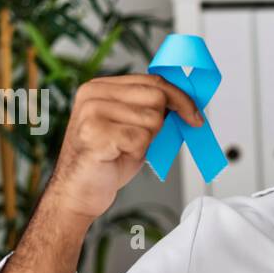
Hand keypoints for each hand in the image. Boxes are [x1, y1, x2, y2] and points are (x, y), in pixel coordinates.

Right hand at [46, 74, 203, 220]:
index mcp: (101, 87)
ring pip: (152, 119)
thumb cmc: (108, 161)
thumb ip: (151, 111)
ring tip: (124, 149)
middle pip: (157, 97)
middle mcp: (94, 94)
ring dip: (146, 141)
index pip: (153, 80)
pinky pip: (141, 139)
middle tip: (144, 141)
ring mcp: (92, 112)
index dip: (180, 98)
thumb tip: (186, 105)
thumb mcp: (133, 128)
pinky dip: (137, 153)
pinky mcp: (95, 133)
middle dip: (161, 124)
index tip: (195, 116)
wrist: (79, 192)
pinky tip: (117, 156)